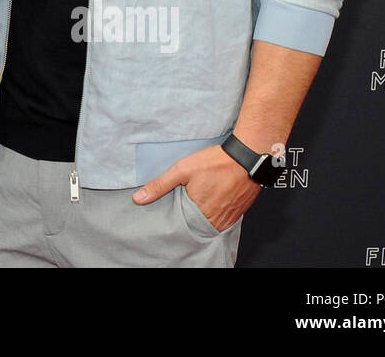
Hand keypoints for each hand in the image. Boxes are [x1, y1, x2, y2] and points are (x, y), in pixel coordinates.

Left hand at [131, 144, 261, 230]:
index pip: (180, 225)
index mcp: (199, 212)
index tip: (169, 210)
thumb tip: (138, 198)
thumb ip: (160, 185)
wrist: (246, 158)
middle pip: (195, 226)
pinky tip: (210, 202)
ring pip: (209, 224)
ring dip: (201, 217)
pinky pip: (222, 220)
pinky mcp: (238, 213)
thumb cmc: (215, 162)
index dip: (174, 218)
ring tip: (196, 202)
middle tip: (183, 204)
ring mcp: (228, 218)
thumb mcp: (181, 170)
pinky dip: (215, 214)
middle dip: (187, 218)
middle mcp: (215, 220)